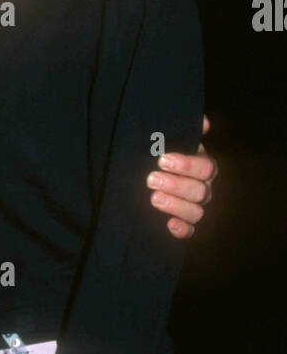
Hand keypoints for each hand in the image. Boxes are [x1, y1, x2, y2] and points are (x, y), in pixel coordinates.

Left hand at [148, 114, 217, 238]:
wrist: (148, 176)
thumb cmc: (162, 156)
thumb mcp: (171, 142)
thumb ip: (185, 132)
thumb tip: (202, 121)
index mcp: (204, 167)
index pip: (204, 168)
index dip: (186, 165)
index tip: (162, 160)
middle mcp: (204, 189)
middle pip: (200, 191)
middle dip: (176, 185)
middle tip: (151, 179)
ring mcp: (196, 208)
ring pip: (196, 212)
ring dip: (176, 205)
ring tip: (153, 198)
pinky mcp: (186, 225)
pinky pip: (190, 232)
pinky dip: (182, 229)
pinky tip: (169, 224)